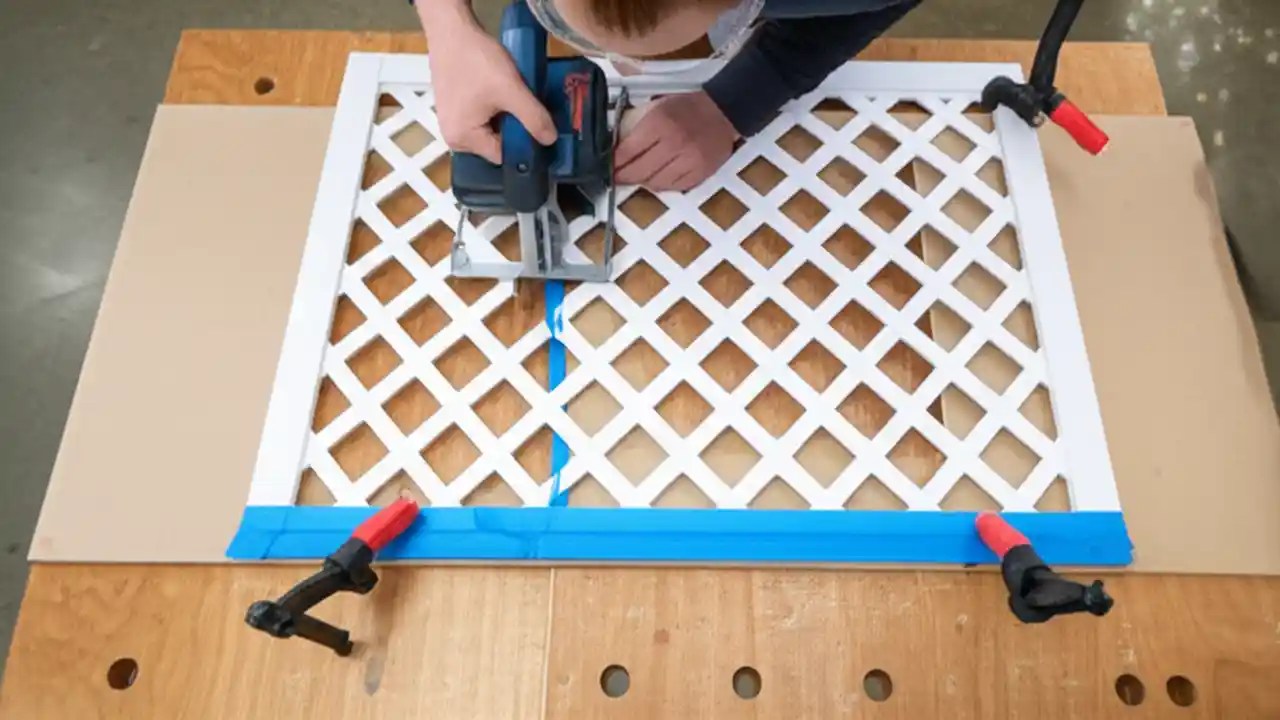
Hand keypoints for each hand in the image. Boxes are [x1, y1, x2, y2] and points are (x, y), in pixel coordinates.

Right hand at [419, 1, 556, 162]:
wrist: (452, 30)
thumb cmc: (476, 61)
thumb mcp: (511, 91)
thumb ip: (533, 118)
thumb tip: (550, 139)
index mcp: (462, 139)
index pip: (503, 155)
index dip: (523, 144)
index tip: (538, 129)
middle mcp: (453, 137)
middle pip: (495, 144)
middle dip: (513, 130)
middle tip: (525, 109)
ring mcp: (451, 122)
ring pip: (490, 130)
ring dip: (505, 118)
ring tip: (513, 99)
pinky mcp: (454, 108)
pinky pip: (481, 118)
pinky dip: (494, 109)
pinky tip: (501, 93)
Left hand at [615, 91, 738, 191]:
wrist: (722, 112)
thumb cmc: (685, 108)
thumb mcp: (656, 108)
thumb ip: (636, 127)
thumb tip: (615, 148)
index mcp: (659, 123)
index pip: (628, 151)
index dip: (614, 163)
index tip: (607, 167)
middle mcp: (674, 143)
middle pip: (639, 171)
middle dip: (624, 176)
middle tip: (617, 177)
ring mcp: (689, 160)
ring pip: (655, 183)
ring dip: (643, 181)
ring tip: (638, 176)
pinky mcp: (700, 172)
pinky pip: (674, 187)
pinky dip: (663, 184)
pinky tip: (658, 177)